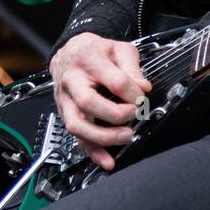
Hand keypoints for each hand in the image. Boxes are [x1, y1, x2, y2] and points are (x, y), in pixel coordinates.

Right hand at [49, 32, 151, 170]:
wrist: (70, 52)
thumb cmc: (96, 51)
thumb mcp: (119, 48)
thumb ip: (133, 67)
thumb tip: (143, 87)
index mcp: (90, 60)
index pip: (114, 80)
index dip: (133, 92)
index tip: (142, 96)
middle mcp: (73, 81)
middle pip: (89, 103)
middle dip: (116, 115)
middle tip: (134, 114)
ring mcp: (66, 100)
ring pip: (78, 124)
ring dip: (103, 137)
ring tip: (126, 137)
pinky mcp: (66, 114)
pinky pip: (76, 138)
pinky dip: (92, 152)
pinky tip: (107, 161)